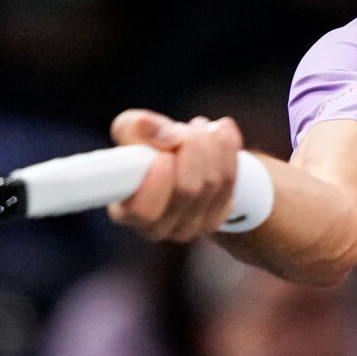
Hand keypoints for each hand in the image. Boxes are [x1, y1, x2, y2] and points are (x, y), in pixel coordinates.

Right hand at [107, 108, 244, 241]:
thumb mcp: (130, 131)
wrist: (176, 160)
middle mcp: (155, 228)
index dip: (158, 182)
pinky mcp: (213, 220)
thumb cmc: (144, 148)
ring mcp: (187, 229)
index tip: (165, 155)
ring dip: (210, 145)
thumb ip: (136, 128)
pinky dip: (229, 150)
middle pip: (187, 190)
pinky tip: (222, 130)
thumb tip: (164, 134)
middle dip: (192, 147)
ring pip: (212, 183)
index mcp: (126, 212)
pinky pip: (230, 181)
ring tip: (199, 127)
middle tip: (186, 128)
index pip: (143, 210)